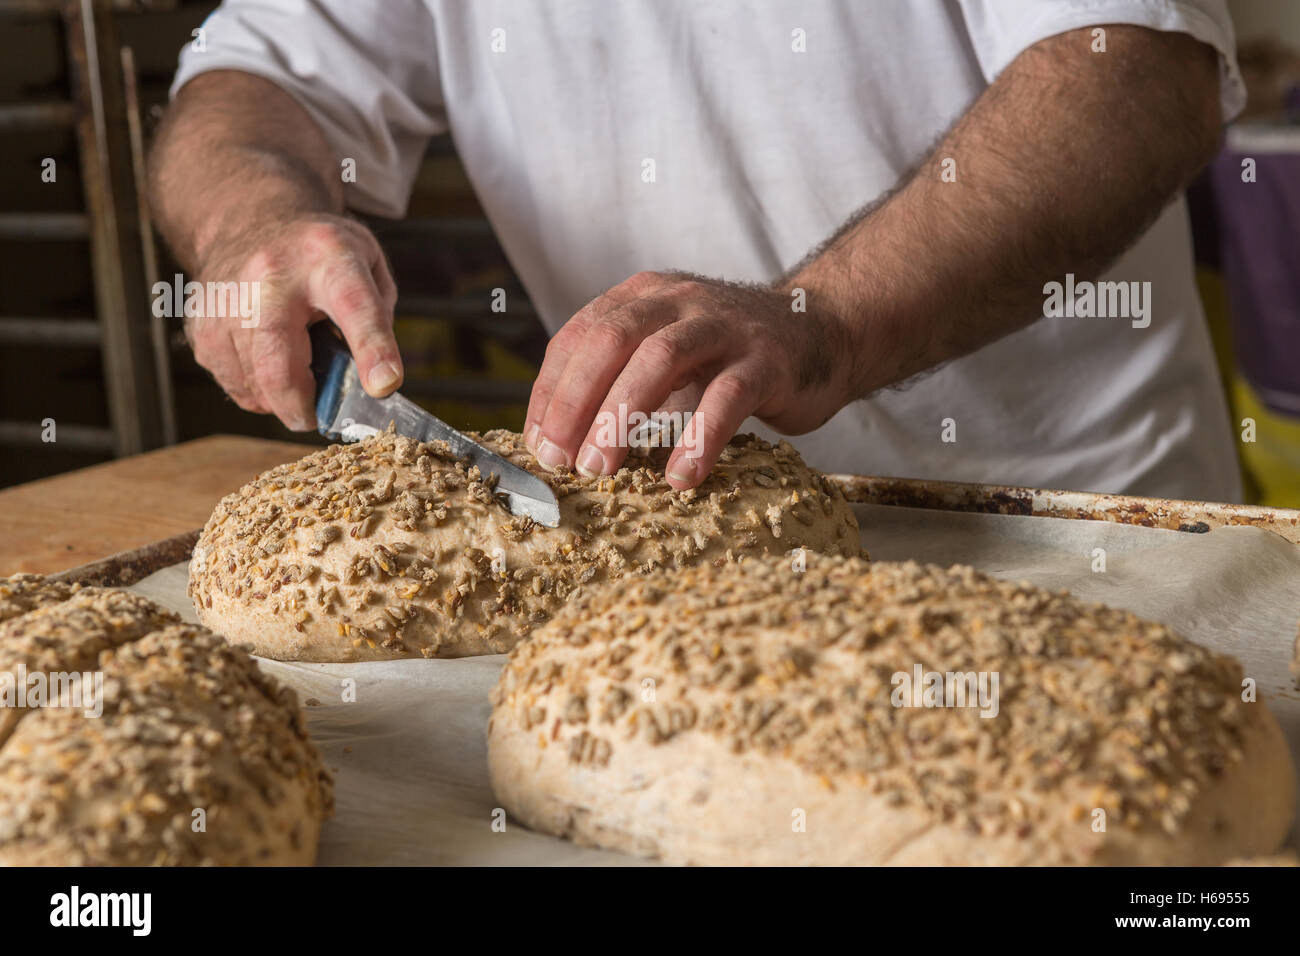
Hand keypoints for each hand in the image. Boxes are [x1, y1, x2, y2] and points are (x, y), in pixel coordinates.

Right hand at [186, 213, 400, 429]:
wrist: (251, 221)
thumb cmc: (320, 256)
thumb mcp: (368, 267)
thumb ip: (378, 321)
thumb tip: (374, 383)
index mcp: (329, 257)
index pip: (354, 307)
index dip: (372, 350)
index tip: (383, 386)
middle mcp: (271, 276)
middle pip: (279, 362)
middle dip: (302, 405)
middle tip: (316, 416)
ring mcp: (227, 299)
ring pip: (254, 382)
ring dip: (281, 398)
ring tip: (296, 370)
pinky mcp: (201, 324)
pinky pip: (234, 383)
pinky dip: (256, 390)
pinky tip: (268, 361)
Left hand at [523, 270, 855, 488]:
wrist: (823, 330)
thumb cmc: (731, 355)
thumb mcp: (667, 353)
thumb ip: (619, 378)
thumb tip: (558, 438)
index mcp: (644, 296)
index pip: (579, 335)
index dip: (551, 390)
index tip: (537, 444)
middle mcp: (679, 301)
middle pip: (611, 340)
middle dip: (575, 402)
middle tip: (558, 458)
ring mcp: (725, 326)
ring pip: (661, 359)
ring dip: (621, 416)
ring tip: (600, 468)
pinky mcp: (768, 360)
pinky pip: (727, 396)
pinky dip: (699, 438)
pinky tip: (681, 476)